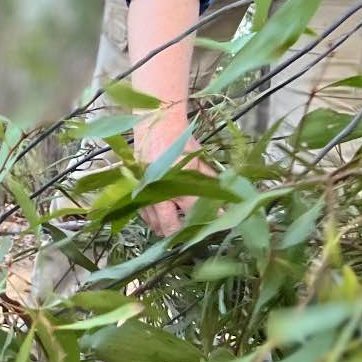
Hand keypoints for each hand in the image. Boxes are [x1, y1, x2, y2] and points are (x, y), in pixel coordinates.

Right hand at [134, 107, 208, 236]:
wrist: (156, 123)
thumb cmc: (180, 140)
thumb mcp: (199, 161)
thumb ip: (211, 182)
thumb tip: (226, 199)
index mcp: (178, 185)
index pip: (194, 212)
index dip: (208, 220)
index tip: (218, 227)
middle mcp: (159, 193)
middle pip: (168, 226)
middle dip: (181, 236)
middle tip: (192, 238)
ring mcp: (144, 192)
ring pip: (153, 222)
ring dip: (165, 230)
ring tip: (177, 233)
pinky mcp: (135, 189)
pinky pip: (143, 212)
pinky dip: (152, 220)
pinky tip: (160, 221)